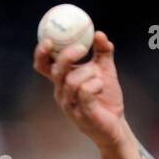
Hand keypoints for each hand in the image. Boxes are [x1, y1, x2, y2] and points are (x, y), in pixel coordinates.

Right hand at [32, 30, 126, 150]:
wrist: (117, 125)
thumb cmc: (106, 97)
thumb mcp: (105, 69)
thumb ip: (102, 51)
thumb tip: (98, 34)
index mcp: (62, 80)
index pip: (43, 65)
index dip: (41, 53)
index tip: (48, 39)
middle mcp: (61, 93)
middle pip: (56, 71)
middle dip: (67, 56)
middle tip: (82, 48)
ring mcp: (70, 106)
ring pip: (72, 81)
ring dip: (88, 73)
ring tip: (99, 78)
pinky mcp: (82, 115)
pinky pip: (84, 93)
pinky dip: (95, 84)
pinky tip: (101, 85)